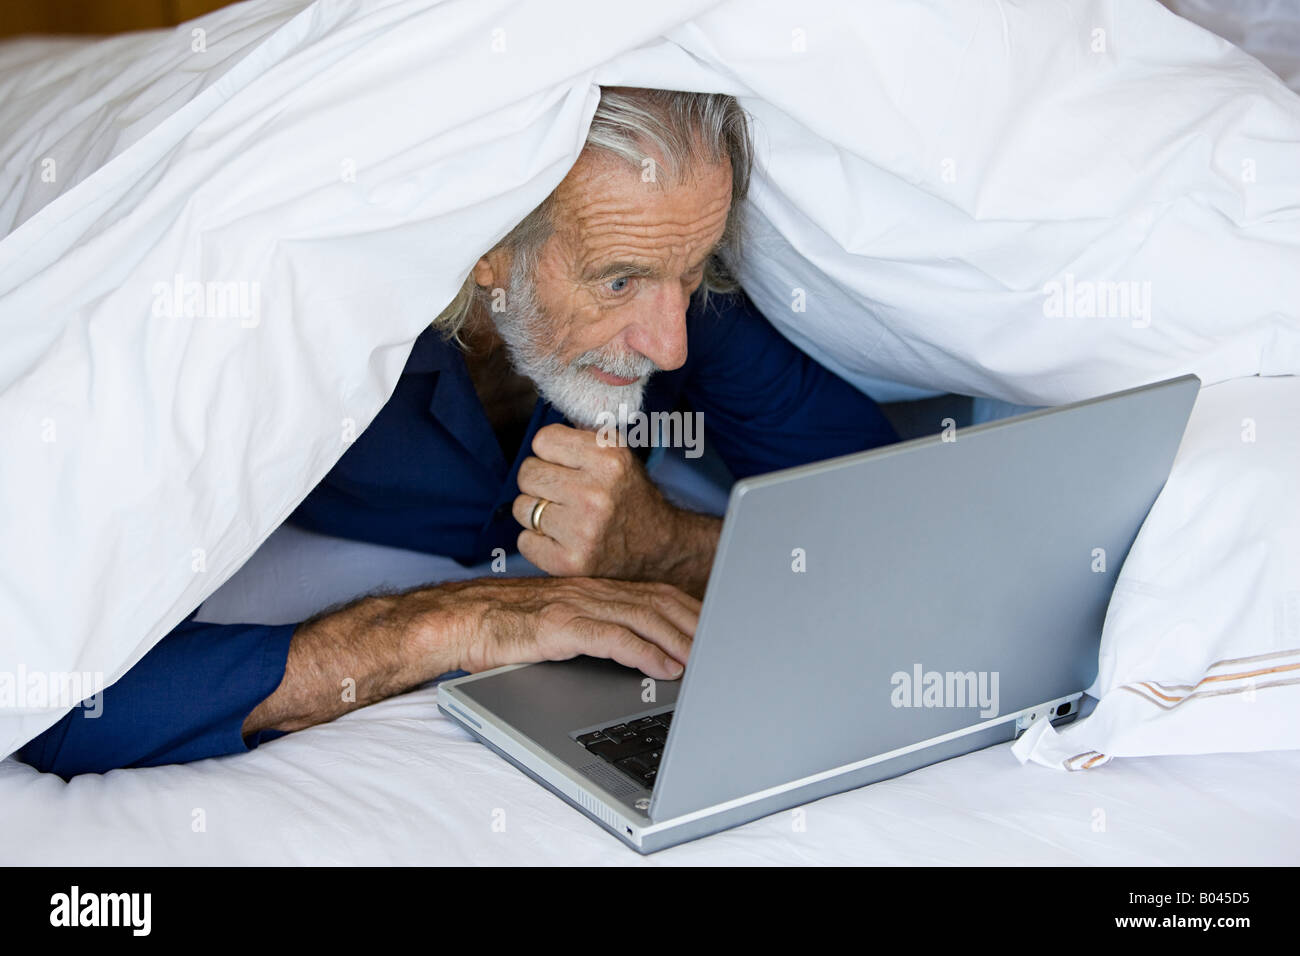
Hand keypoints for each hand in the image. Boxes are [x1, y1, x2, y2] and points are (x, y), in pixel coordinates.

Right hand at [424, 576, 696, 678]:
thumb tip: (628, 649)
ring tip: (704, 660)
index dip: (687, 608)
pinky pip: (614, 638)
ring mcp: (576, 607)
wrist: (457, 621)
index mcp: (591, 588)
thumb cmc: (502, 626)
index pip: (652, 593)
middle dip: (695, 623)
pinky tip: (666, 668)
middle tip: (723, 644)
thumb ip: (591, 627)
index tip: (713, 625)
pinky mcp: (561, 627)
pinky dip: (646, 653)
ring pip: (643, 618)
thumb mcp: (556, 622)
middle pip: (657, 602)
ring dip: (679, 640)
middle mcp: (589, 592)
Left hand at [512, 424, 719, 593]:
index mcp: (608, 458)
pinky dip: (537, 542)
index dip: (550, 453)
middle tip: (562, 494)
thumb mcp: (619, 454)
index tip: (564, 466)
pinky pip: (524, 541)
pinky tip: (561, 539)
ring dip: (537, 513)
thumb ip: (582, 436)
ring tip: (563, 517)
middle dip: (540, 482)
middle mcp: (595, 493)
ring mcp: (582, 530)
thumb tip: (541, 432)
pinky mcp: (570, 562)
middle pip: (528, 473)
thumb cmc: (630, 496)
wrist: (660, 547)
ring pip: (521, 507)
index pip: (543, 440)